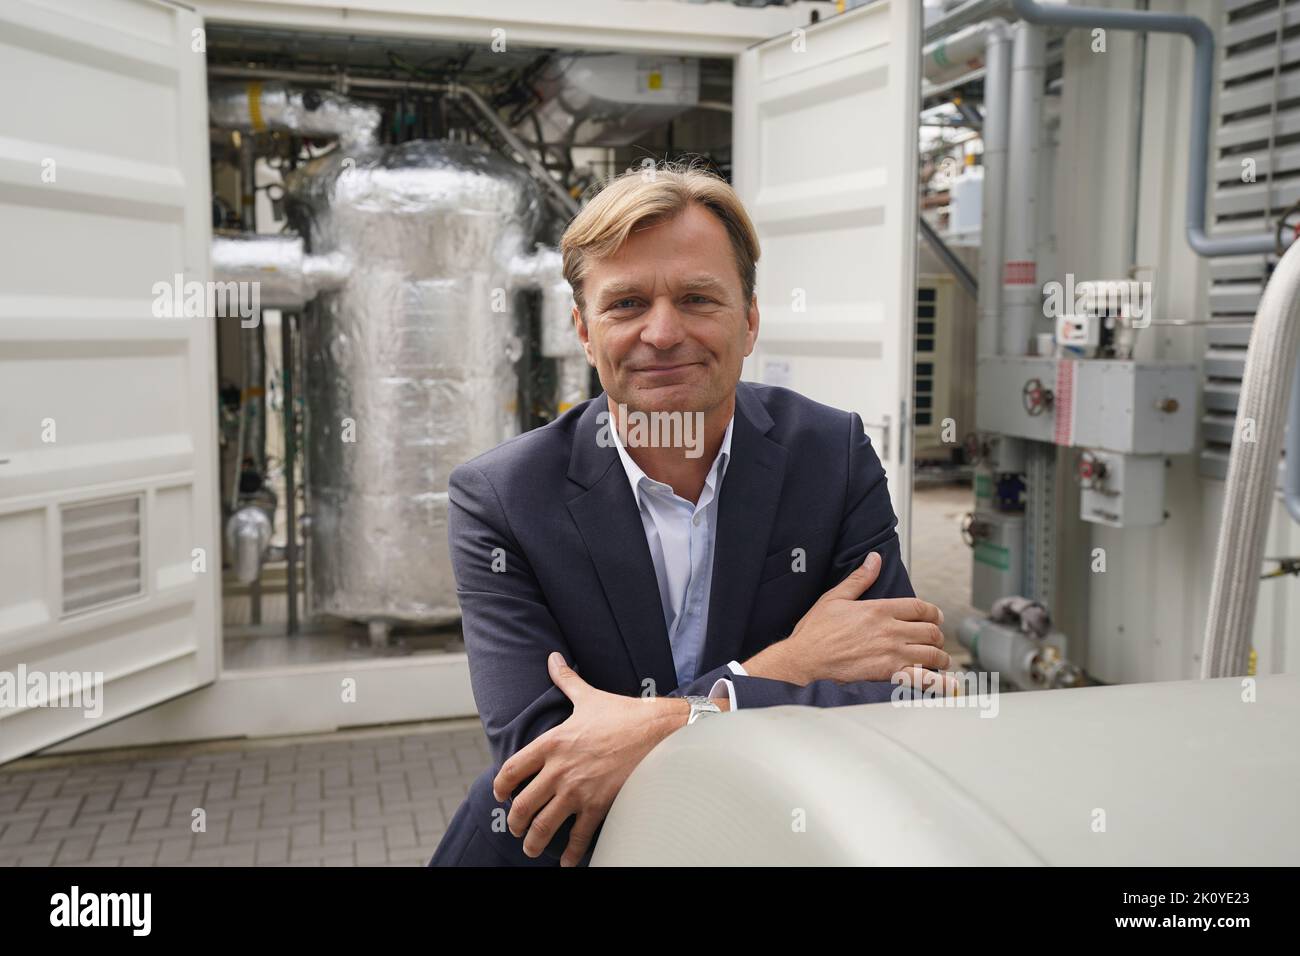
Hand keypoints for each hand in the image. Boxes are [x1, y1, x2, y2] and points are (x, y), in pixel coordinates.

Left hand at [493, 653, 711, 865]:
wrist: (658, 731)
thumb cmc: (622, 714)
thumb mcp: (588, 697)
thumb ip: (566, 680)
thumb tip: (553, 658)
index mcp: (552, 742)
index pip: (512, 769)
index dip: (502, 786)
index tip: (501, 795)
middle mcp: (560, 769)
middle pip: (523, 804)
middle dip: (515, 822)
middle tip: (516, 828)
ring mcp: (578, 790)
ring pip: (544, 825)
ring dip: (533, 841)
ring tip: (531, 848)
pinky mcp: (599, 805)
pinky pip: (578, 837)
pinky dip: (569, 854)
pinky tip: (565, 862)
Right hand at [743, 552, 948, 684]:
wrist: (804, 660)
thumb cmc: (815, 631)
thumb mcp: (835, 598)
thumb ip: (859, 579)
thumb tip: (875, 559)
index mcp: (879, 609)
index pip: (920, 608)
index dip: (933, 613)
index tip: (935, 617)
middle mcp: (890, 630)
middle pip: (931, 631)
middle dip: (937, 635)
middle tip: (935, 640)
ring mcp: (892, 654)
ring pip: (932, 654)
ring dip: (940, 657)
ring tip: (939, 659)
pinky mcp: (888, 674)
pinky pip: (923, 679)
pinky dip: (939, 682)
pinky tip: (949, 684)